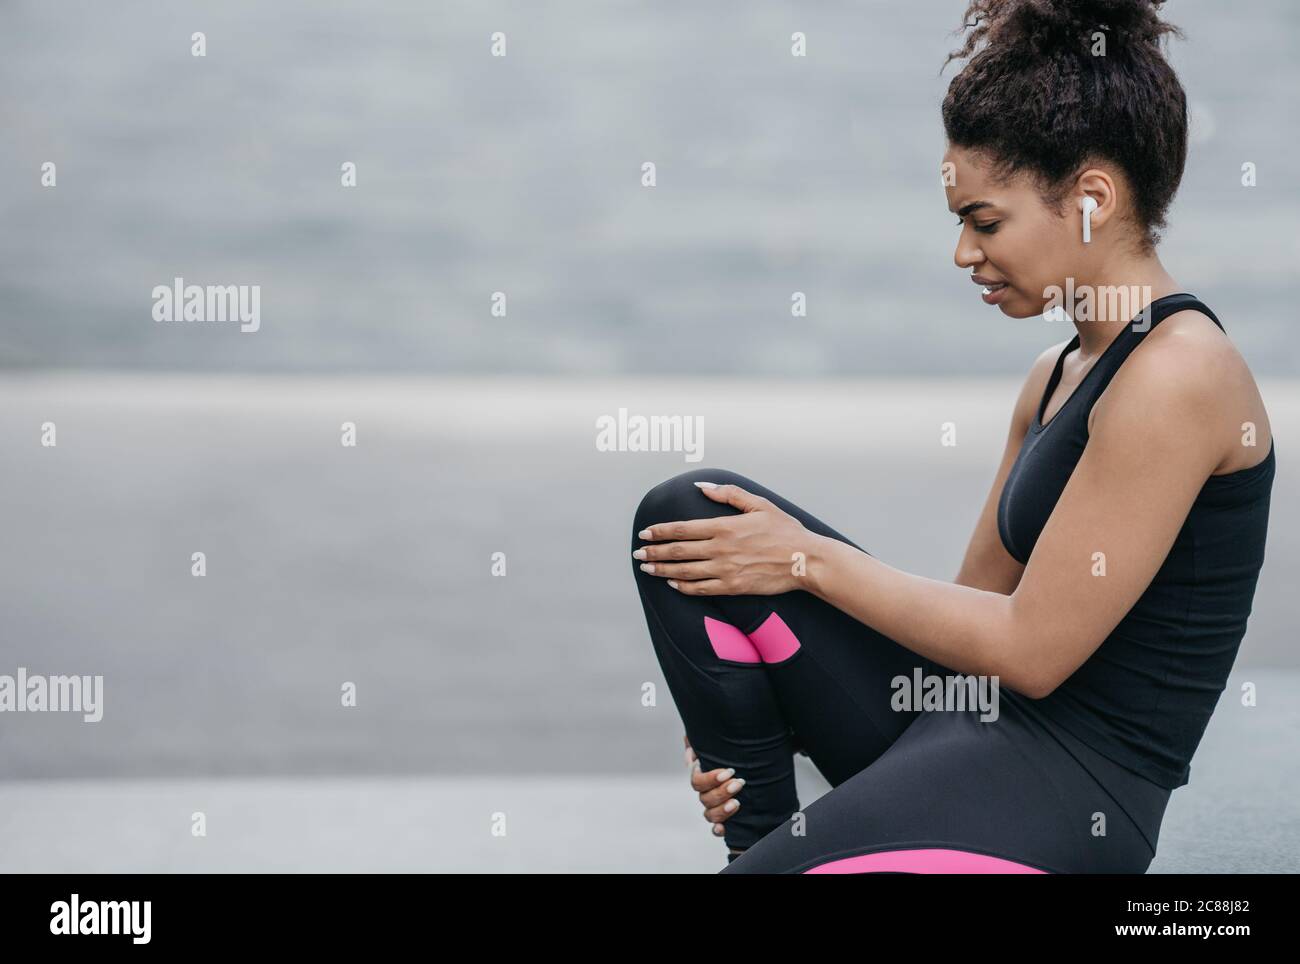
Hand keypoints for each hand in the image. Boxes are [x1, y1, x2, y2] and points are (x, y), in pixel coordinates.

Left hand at [634, 481, 815, 595]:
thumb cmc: (784, 530)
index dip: (660, 532)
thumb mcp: (758, 504)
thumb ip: (728, 494)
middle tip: (637, 554)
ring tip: (647, 569)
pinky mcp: (733, 587)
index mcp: (724, 527)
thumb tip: (702, 486)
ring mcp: (725, 570)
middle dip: (654, 552)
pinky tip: (672, 584)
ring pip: (685, 571)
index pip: (682, 529)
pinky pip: (702, 589)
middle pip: (678, 551)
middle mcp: (720, 549)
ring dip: (663, 570)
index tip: (645, 533)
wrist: (805, 560)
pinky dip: (684, 587)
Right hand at [685, 735, 743, 836]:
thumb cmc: (730, 758)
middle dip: (722, 792)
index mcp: (702, 777)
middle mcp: (705, 794)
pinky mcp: (723, 820)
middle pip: (705, 798)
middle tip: (738, 783)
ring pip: (710, 814)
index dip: (710, 779)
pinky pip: (715, 829)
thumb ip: (700, 745)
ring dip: (722, 810)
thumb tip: (688, 739)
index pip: (698, 781)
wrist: (748, 773)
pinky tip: (723, 828)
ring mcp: (713, 808)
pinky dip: (717, 829)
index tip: (728, 772)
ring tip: (737, 802)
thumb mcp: (718, 749)